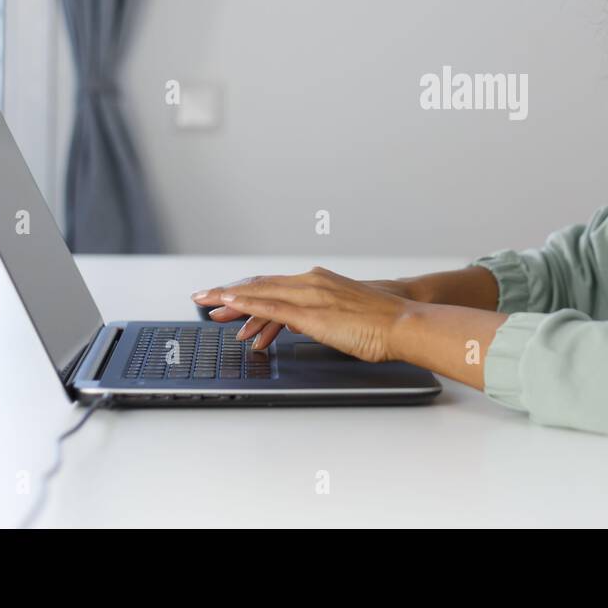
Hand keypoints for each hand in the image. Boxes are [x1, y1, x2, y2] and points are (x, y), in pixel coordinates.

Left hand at [191, 267, 412, 361]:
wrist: (403, 322)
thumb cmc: (382, 323)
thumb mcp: (346, 316)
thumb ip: (322, 317)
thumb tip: (303, 325)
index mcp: (320, 282)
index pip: (274, 284)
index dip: (248, 289)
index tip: (227, 295)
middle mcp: (311, 282)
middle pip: (261, 284)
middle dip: (230, 292)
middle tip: (204, 298)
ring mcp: (310, 295)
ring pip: (260, 291)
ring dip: (230, 297)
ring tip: (207, 304)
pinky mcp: (311, 312)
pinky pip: (271, 306)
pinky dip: (246, 303)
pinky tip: (230, 304)